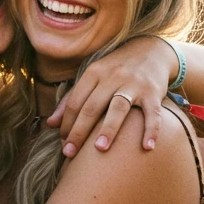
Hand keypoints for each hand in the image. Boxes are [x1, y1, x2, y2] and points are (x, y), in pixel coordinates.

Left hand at [49, 36, 174, 157]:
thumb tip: (50, 124)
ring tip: (100, 149)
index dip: (66, 123)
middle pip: (92, 106)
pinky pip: (152, 113)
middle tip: (70, 153)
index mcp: (93, 73)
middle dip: (79, 131)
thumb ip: (72, 99)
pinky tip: (147, 147)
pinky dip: (151, 130)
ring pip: (118, 107)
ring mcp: (134, 84)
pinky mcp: (153, 92)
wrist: (151, 50)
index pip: (75, 102)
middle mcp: (112, 77)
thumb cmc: (116, 70)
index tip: (63, 144)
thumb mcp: (92, 78)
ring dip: (109, 128)